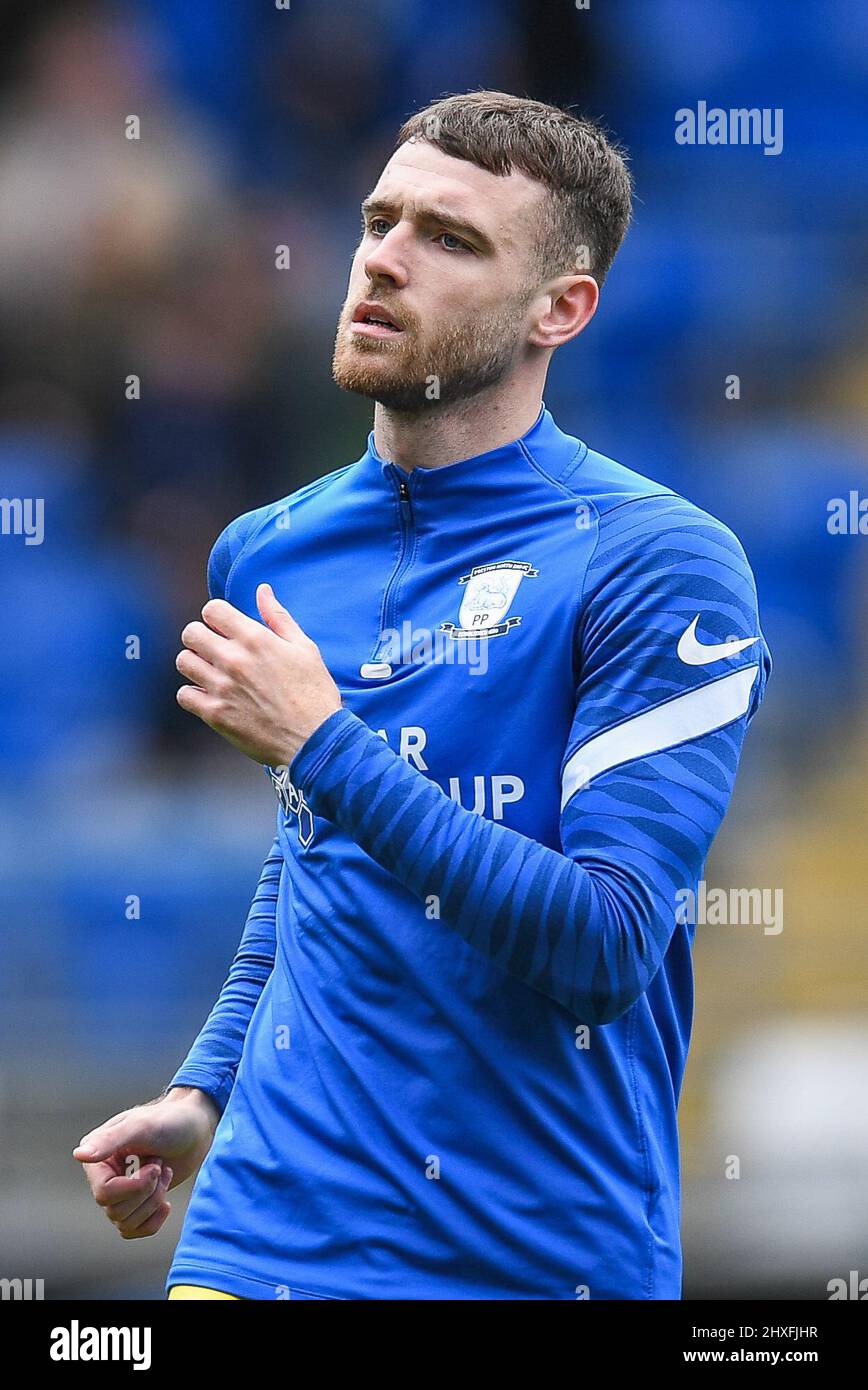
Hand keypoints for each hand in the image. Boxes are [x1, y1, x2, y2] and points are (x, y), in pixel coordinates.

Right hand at [73, 1086, 220, 1239]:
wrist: (194, 1129)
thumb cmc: (169, 1121)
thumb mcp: (141, 1127)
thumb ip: (110, 1140)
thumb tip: (79, 1155)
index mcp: (97, 1158)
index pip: (104, 1193)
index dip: (134, 1186)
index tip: (155, 1165)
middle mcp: (103, 1177)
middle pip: (116, 1211)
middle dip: (148, 1191)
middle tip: (161, 1165)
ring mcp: (119, 1193)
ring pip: (125, 1223)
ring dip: (154, 1201)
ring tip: (164, 1173)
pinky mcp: (135, 1205)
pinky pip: (134, 1231)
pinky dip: (153, 1220)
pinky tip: (166, 1202)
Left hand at [176, 584, 341, 765]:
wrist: (314, 739)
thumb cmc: (314, 693)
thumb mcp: (304, 648)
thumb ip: (278, 618)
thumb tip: (262, 590)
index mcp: (255, 639)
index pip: (212, 610)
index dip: (216, 617)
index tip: (224, 629)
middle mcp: (234, 659)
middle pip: (191, 633)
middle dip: (201, 637)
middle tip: (214, 650)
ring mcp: (222, 687)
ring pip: (184, 662)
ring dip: (195, 664)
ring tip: (211, 673)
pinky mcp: (215, 714)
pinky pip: (184, 695)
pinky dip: (193, 694)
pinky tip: (210, 696)